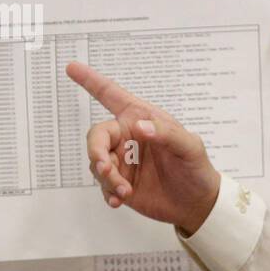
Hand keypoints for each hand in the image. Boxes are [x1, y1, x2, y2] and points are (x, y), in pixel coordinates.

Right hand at [65, 61, 221, 235]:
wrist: (197, 202)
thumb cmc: (196, 167)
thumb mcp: (189, 147)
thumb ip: (167, 134)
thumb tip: (140, 127)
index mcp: (141, 118)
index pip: (112, 96)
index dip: (91, 81)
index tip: (72, 67)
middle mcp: (127, 137)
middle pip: (97, 136)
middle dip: (96, 152)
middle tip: (106, 168)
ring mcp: (122, 161)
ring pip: (97, 163)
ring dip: (106, 177)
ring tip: (125, 191)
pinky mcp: (120, 183)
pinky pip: (103, 185)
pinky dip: (107, 192)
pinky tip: (118, 200)